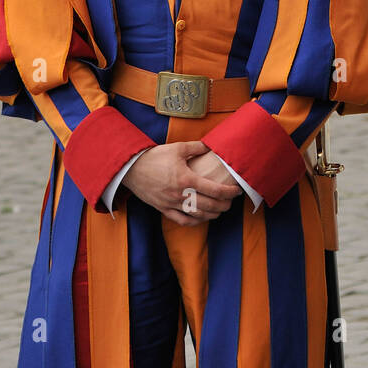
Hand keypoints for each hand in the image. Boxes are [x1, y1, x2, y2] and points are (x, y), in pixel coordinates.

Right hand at [122, 139, 242, 226]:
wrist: (131, 169)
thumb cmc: (155, 157)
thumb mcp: (178, 148)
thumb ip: (197, 147)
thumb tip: (212, 146)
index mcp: (186, 179)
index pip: (214, 190)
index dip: (229, 192)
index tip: (237, 191)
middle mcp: (180, 195)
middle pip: (209, 205)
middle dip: (224, 205)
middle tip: (231, 202)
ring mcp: (171, 204)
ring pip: (197, 215)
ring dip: (212, 214)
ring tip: (220, 210)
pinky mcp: (163, 209)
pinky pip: (182, 221)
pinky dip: (194, 222)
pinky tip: (202, 218)